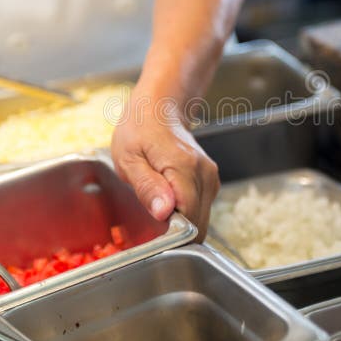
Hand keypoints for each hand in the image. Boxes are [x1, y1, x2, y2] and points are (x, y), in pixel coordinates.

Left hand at [110, 96, 219, 239]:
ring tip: (158, 202)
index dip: (170, 232)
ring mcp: (211, 177)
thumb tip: (164, 212)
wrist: (159, 109)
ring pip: (201, 219)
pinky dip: (186, 213)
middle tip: (151, 215)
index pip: (188, 218)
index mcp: (184, 168)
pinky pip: (201, 209)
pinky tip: (169, 198)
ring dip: (181, 222)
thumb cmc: (139, 130)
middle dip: (176, 230)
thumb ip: (147, 187)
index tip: (152, 228)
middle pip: (198, 223)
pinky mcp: (211, 181)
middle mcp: (204, 173)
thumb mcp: (129, 158)